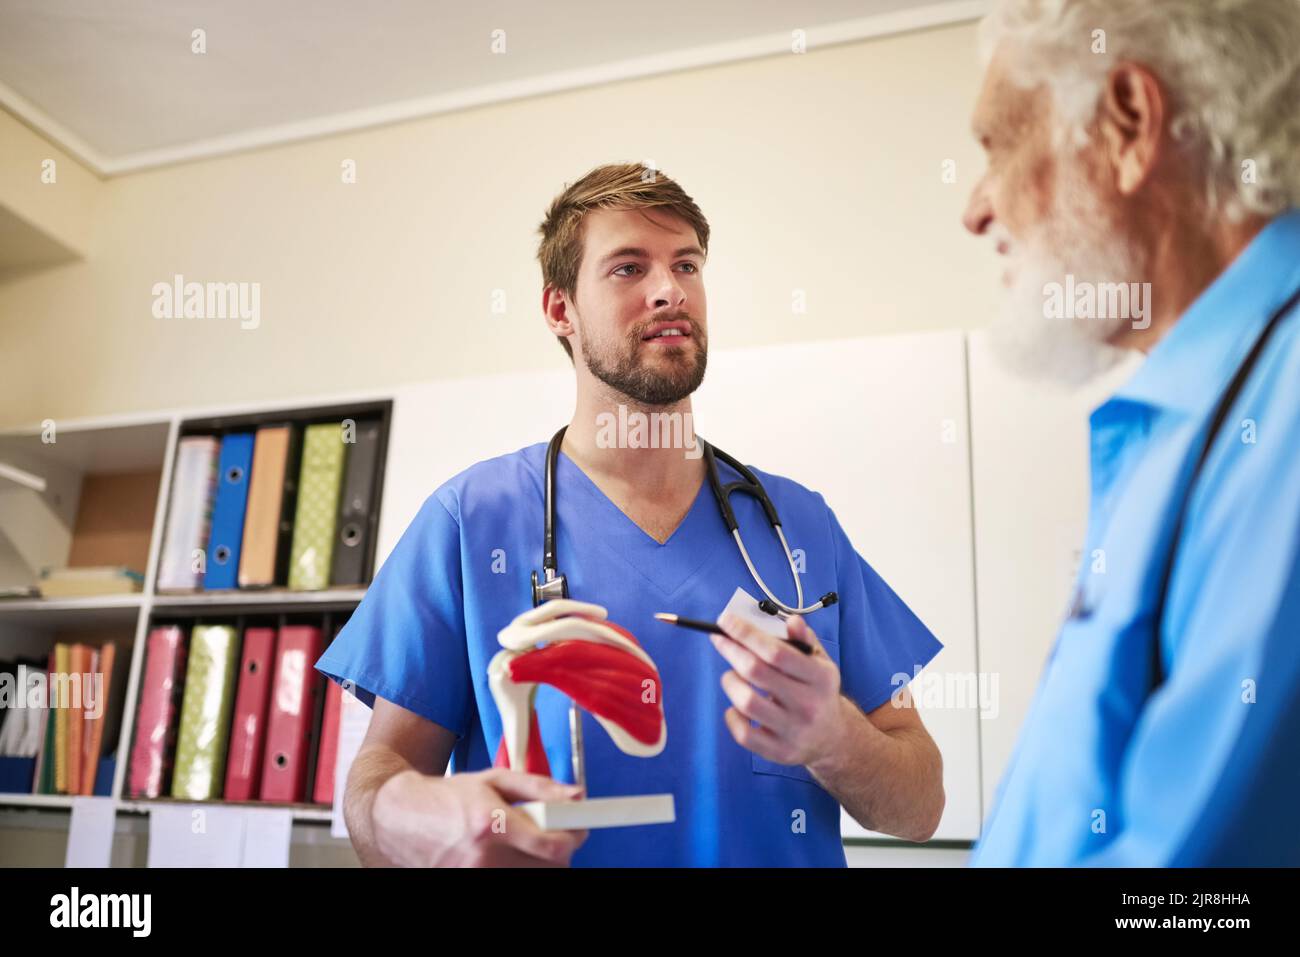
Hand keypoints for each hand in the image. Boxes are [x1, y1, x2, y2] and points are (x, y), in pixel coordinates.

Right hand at [372, 767, 589, 866]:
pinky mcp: (466, 887)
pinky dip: (516, 870)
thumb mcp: (494, 780)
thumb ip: (539, 787)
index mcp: (492, 824)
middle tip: (548, 834)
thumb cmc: (447, 797)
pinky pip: (510, 884)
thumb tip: (576, 794)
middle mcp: (483, 858)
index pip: (553, 845)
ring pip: (533, 878)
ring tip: (520, 844)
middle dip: (558, 850)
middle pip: (550, 868)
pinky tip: (504, 857)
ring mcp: (473, 878)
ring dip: (537, 863)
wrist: (399, 819)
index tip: (576, 828)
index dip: (573, 837)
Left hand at [712, 612, 845, 767]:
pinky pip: (743, 734)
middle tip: (719, 639)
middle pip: (757, 672)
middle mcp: (808, 705)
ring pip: (746, 702)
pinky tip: (736, 707)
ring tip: (731, 675)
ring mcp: (793, 731)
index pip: (776, 652)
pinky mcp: (779, 752)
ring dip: (730, 682)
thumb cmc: (818, 691)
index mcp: (820, 677)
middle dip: (732, 651)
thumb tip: (792, 621)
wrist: (832, 738)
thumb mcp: (820, 662)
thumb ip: (804, 640)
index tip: (726, 620)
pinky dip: (732, 716)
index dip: (747, 634)